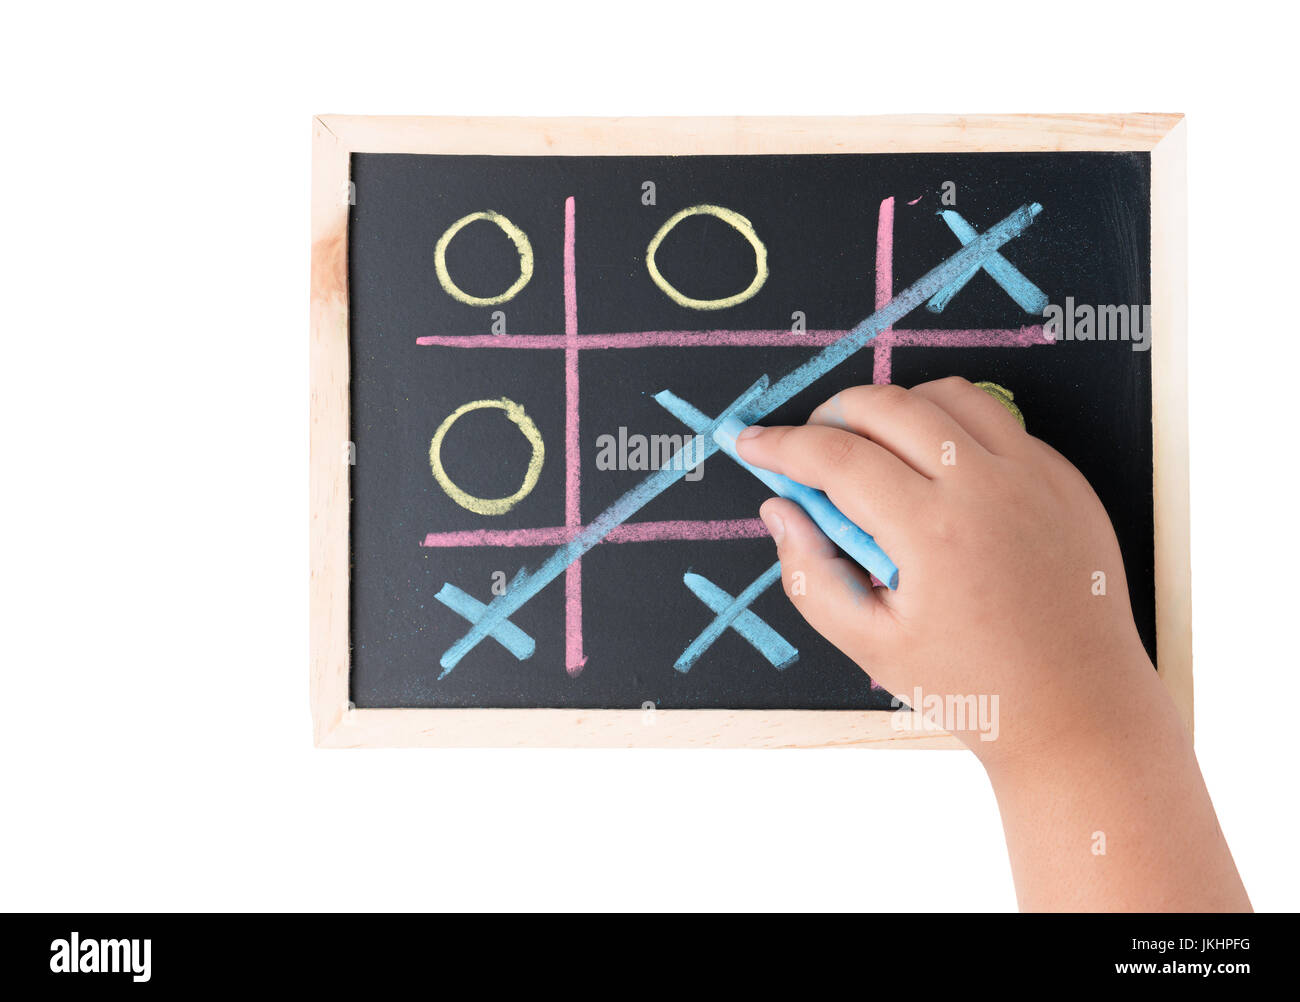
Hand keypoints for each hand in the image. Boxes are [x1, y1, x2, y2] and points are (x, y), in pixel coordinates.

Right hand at [737, 377, 1151, 760]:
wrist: (1080, 710)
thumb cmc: (974, 687)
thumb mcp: (871, 646)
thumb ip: (810, 575)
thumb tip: (780, 511)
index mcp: (933, 532)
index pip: (836, 458)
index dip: (782, 446)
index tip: (752, 445)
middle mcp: (987, 488)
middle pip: (888, 405)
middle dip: (832, 414)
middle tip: (810, 447)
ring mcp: (1036, 477)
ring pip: (949, 396)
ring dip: (897, 408)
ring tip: (873, 448)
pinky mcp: (1066, 480)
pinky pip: (1000, 424)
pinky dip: (954, 429)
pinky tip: (937, 473)